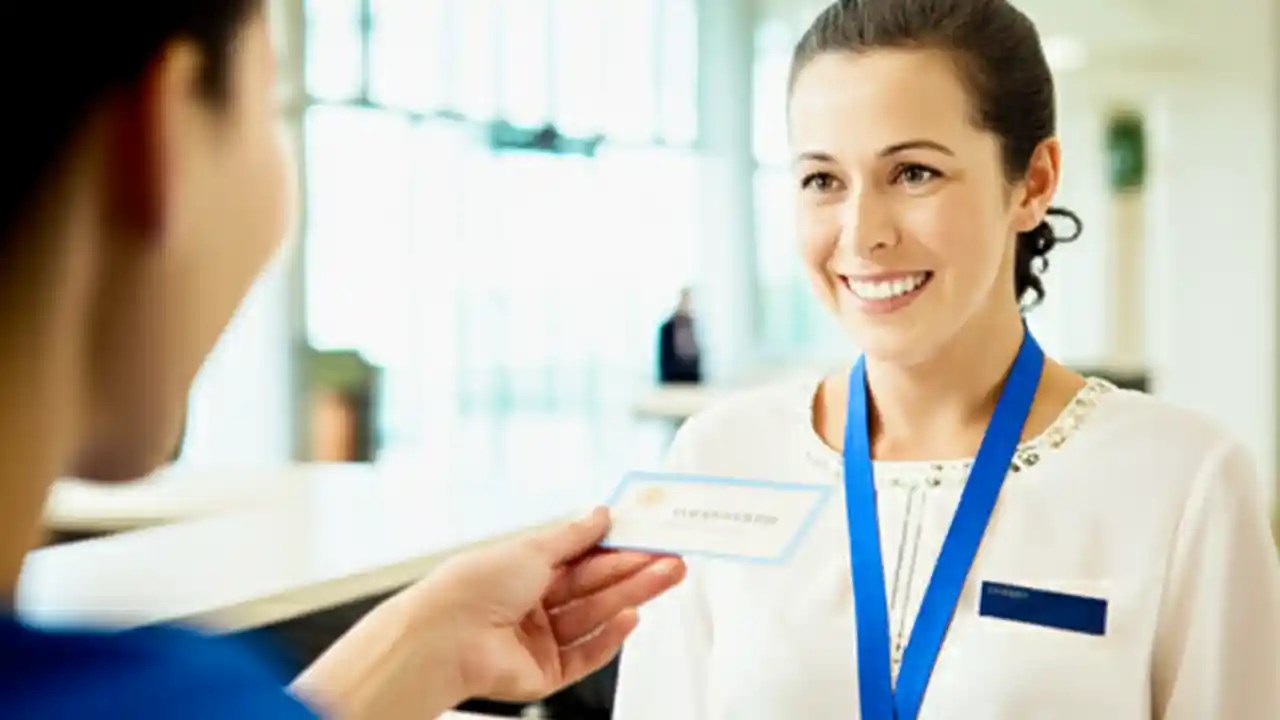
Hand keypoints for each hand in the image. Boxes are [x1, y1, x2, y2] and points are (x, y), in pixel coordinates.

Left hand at [291, 508, 685, 719]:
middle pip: (594, 588)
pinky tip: (632, 616)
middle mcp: (531, 606)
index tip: (649, 537)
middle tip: (672, 558)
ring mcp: (539, 641)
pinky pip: (586, 654)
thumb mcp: (532, 547)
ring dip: (631, 596)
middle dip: (634, 571)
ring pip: (595, 616)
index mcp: (523, 572)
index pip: (581, 558)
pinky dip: (610, 636)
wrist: (446, 636)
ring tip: (665, 577)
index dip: (616, 548)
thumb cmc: (474, 585)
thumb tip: (600, 513)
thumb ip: (574, 535)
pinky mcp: (544, 674)